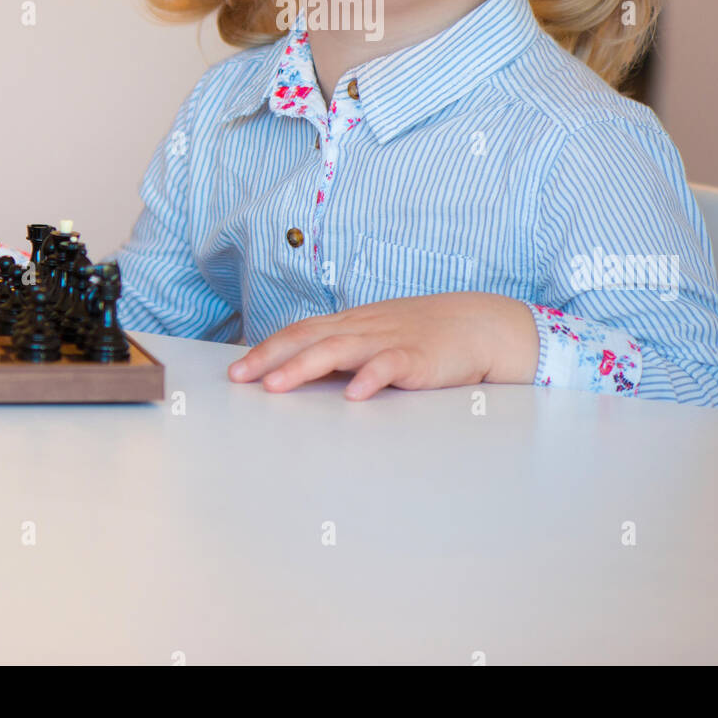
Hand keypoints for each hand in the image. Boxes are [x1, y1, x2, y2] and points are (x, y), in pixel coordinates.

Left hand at [228, 291, 539, 399]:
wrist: (480, 325)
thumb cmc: (426, 335)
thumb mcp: (379, 336)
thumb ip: (346, 350)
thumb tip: (305, 370)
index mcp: (353, 324)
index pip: (301, 331)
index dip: (267, 347)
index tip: (237, 368)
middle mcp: (364, 328)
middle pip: (309, 337)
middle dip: (270, 357)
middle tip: (239, 377)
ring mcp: (390, 340)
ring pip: (339, 350)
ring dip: (303, 367)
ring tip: (276, 386)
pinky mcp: (418, 358)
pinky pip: (390, 366)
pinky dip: (370, 378)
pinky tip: (354, 394)